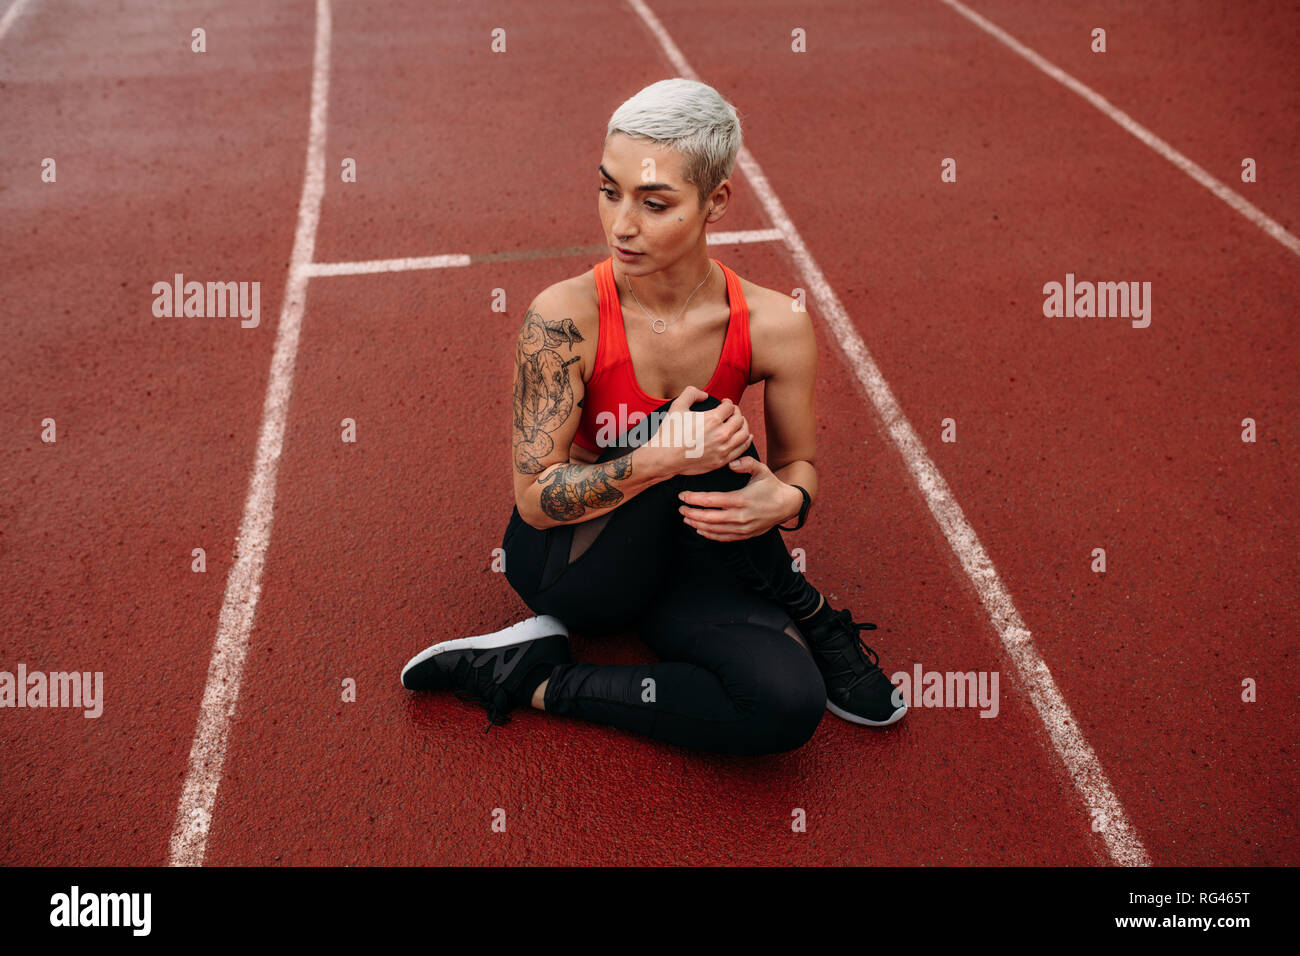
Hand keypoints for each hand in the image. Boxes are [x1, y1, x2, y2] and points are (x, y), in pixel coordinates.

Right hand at [647, 385, 751, 476]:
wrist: (664, 457)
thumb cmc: (670, 431)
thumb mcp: (677, 406)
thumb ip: (692, 393)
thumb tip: (705, 395)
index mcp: (712, 419)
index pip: (730, 406)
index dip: (727, 402)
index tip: (724, 403)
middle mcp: (721, 434)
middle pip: (740, 419)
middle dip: (737, 412)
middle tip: (732, 412)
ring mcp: (722, 449)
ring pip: (744, 434)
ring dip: (744, 425)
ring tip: (739, 423)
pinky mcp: (721, 461)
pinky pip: (741, 449)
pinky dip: (746, 441)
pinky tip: (746, 437)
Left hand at [677, 457, 802, 540]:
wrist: (787, 505)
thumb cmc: (771, 486)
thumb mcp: (761, 470)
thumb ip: (746, 463)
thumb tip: (731, 463)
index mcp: (741, 499)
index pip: (711, 500)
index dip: (694, 499)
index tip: (683, 496)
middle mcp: (740, 516)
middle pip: (709, 518)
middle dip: (692, 513)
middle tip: (680, 509)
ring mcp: (743, 527)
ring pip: (714, 529)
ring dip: (698, 525)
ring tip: (686, 519)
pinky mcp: (745, 534)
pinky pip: (724, 538)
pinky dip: (710, 535)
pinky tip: (700, 530)